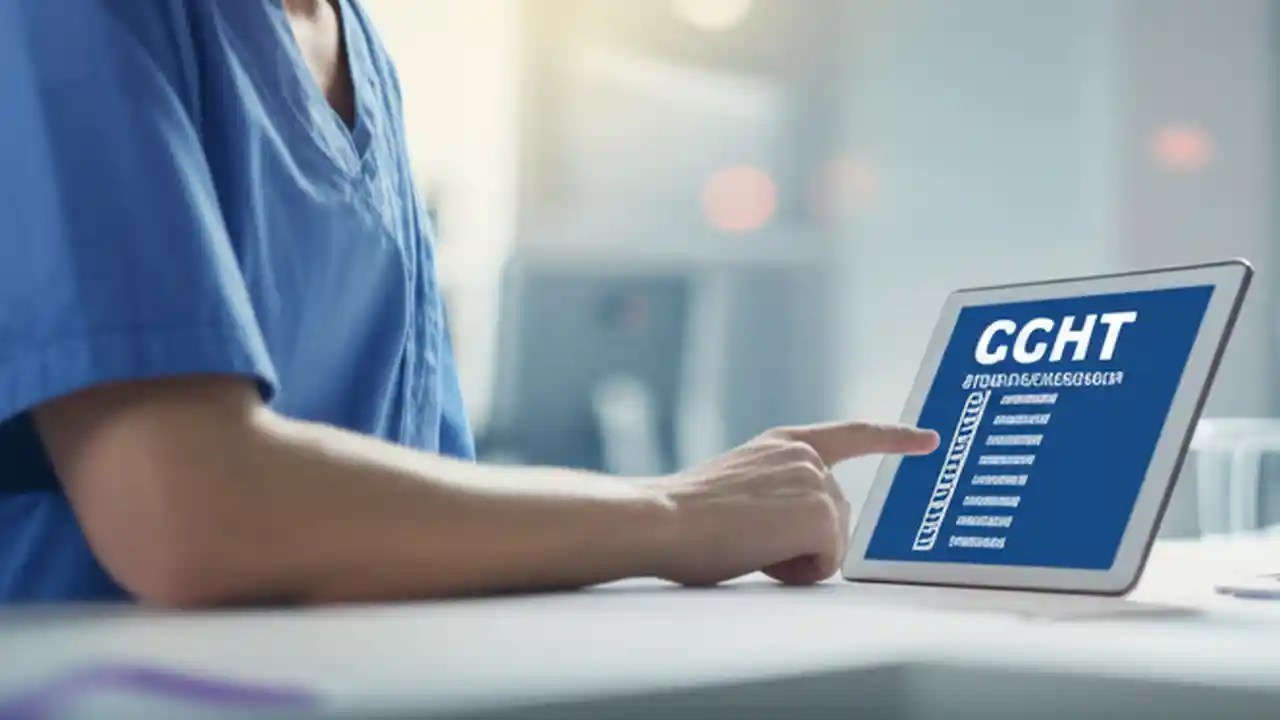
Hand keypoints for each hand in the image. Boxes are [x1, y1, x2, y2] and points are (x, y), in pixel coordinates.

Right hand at [651, 421, 938, 585]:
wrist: (661, 518)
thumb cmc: (683, 516)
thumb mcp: (741, 487)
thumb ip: (779, 492)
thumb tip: (808, 527)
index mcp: (784, 443)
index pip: (851, 435)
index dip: (893, 438)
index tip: (928, 439)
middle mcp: (806, 456)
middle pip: (837, 518)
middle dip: (802, 543)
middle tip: (747, 539)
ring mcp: (816, 481)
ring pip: (831, 542)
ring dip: (796, 558)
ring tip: (747, 544)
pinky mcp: (821, 513)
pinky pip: (827, 563)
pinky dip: (797, 571)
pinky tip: (760, 556)